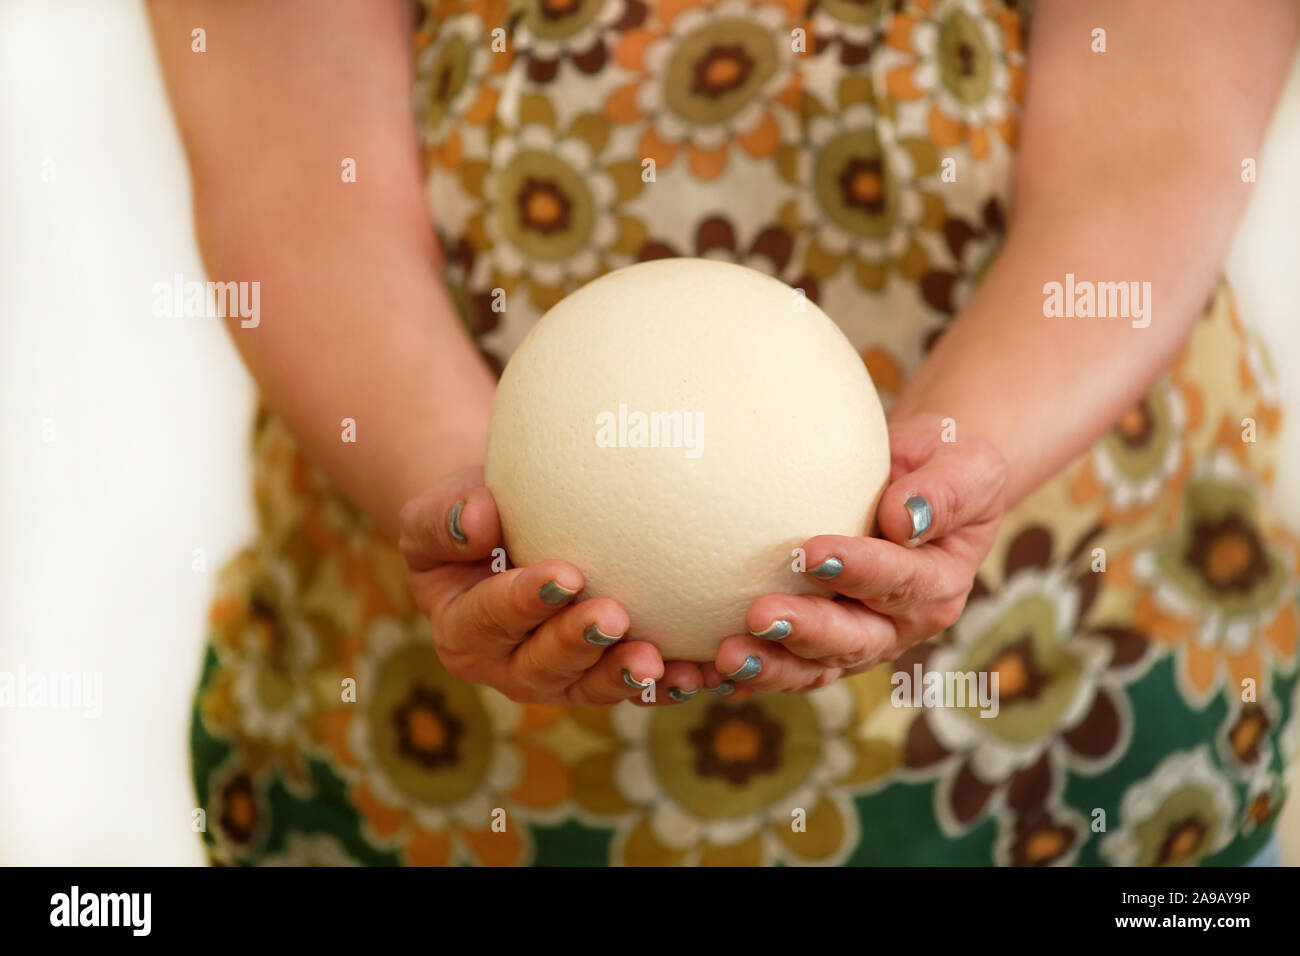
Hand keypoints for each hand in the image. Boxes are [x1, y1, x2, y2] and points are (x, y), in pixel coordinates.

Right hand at [399, 467, 704, 704]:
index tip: (564, 574)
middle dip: (578, 643)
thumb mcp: (438, 512)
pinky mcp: (602, 680)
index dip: (524, 600)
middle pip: (543, 664)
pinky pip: (636, 689)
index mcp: (464, 631)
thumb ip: (447, 519)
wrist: (506, 538)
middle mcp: (508, 667)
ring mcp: (558, 681)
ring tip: (655, 661)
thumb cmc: (474, 520)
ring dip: (624, 676)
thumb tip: (477, 516)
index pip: (490, 617)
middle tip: (613, 616)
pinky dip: (667, 686)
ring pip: (591, 687)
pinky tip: (700, 673)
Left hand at [703, 414, 1006, 697]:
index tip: (812, 553)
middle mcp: (897, 625)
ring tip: (724, 657)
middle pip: (852, 640)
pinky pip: (777, 666)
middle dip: (806, 632)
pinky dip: (738, 677)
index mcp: (938, 584)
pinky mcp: (815, 648)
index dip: (858, 571)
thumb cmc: (942, 465)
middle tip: (760, 615)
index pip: (899, 581)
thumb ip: (943, 491)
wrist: (918, 490)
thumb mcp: (965, 465)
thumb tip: (904, 517)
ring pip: (811, 667)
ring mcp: (855, 641)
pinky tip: (696, 674)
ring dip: (767, 666)